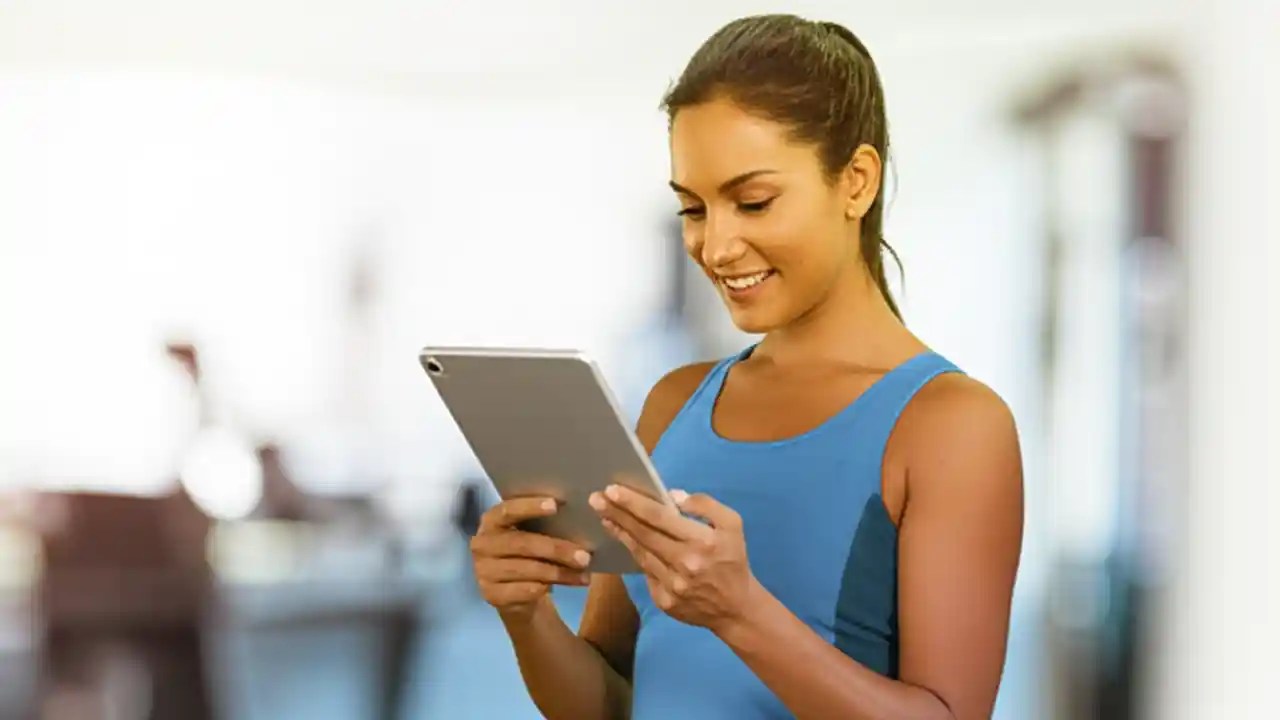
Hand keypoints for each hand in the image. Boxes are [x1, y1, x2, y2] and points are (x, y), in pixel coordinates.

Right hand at [470, 497, 593, 620]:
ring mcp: (483, 572)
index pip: (507, 510)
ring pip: (528, 570)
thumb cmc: (528, 551)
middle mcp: (481, 544)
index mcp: (491, 521)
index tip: (556, 505)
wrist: (515, 590)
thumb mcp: (533, 533)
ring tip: (584, 575)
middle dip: (557, 549)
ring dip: (560, 573)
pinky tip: (569, 585)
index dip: (530, 507)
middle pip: (522, 544)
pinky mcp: (491, 595)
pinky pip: (525, 590)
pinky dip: (549, 587)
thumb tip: (580, 515)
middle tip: (585, 556)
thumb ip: (545, 522)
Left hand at [590, 483, 757, 633]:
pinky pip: (646, 573)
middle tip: (596, 499)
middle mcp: (685, 563)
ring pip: (640, 553)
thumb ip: (706, 506)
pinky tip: (625, 541)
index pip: (660, 517)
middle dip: (618, 514)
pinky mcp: (664, 601)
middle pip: (644, 534)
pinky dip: (635, 555)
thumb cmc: (732, 560)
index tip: (613, 490)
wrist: (736, 608)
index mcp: (702, 541)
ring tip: (605, 517)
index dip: (634, 503)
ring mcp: (672, 585)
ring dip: (621, 533)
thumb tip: (673, 497)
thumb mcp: (733, 525)